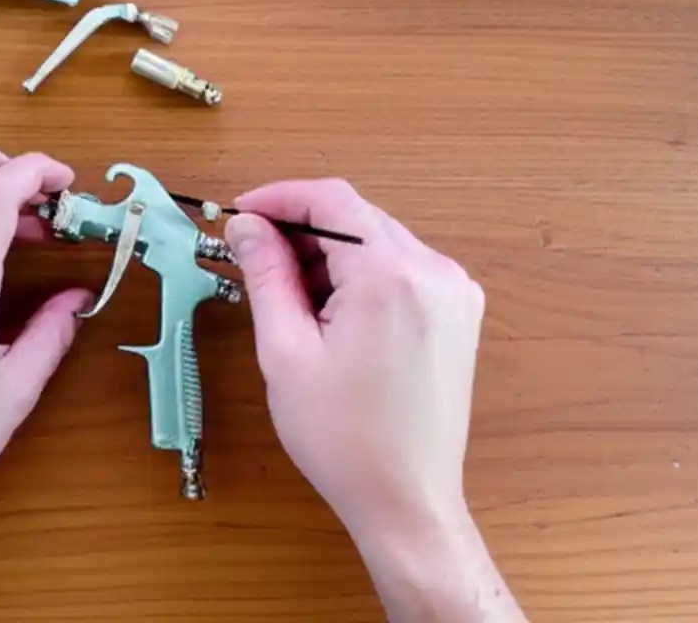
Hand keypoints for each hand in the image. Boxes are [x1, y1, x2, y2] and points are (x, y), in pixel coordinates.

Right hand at [226, 180, 522, 621]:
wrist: (406, 499)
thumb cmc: (344, 438)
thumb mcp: (286, 351)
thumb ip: (266, 275)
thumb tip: (247, 226)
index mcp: (392, 276)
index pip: (332, 200)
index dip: (279, 198)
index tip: (240, 215)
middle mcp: (434, 272)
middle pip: (357, 218)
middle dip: (300, 229)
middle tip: (251, 257)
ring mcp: (454, 293)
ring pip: (378, 242)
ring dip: (328, 254)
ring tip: (287, 295)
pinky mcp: (457, 314)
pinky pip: (400, 269)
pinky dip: (359, 275)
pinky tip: (329, 311)